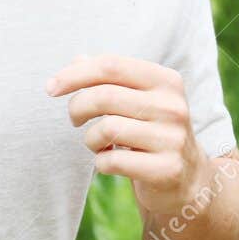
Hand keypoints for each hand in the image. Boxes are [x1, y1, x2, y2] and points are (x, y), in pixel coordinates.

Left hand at [45, 53, 211, 215]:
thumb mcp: (137, 99)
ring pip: (106, 129)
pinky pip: (112, 161)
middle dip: (77, 108)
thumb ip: (109, 78)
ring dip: (90, 139)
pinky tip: (109, 161)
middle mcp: (173, 106)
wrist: (187, 179)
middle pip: (104, 96)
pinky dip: (100, 163)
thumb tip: (76, 60)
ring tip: (98, 143)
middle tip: (75, 120)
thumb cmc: (151, 132)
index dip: (75, 74)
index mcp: (166, 80)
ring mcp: (172, 138)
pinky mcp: (166, 169)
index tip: (51, 88)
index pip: (111, 66)